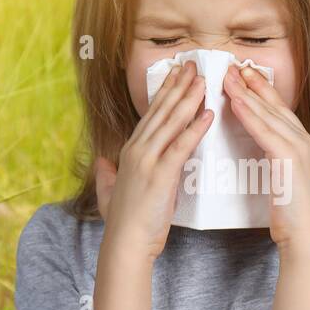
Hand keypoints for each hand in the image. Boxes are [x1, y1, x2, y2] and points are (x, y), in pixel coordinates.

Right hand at [97, 59, 212, 261]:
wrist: (125, 244)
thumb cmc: (124, 223)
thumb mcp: (110, 192)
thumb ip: (106, 175)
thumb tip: (101, 162)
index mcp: (129, 151)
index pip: (150, 115)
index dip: (164, 92)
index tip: (176, 73)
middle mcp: (136, 150)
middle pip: (161, 111)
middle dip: (178, 86)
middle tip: (194, 65)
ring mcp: (147, 161)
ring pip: (171, 122)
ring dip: (189, 99)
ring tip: (203, 80)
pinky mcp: (160, 175)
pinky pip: (181, 146)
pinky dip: (195, 128)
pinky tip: (208, 114)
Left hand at [222, 62, 309, 249]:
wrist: (305, 236)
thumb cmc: (290, 216)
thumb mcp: (281, 180)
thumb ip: (272, 160)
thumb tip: (254, 150)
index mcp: (302, 145)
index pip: (279, 111)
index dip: (261, 91)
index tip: (244, 74)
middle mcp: (304, 140)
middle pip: (274, 105)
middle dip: (253, 83)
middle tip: (233, 65)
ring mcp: (300, 147)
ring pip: (268, 114)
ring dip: (247, 93)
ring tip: (228, 76)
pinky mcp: (290, 158)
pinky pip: (265, 131)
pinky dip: (250, 115)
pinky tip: (236, 102)